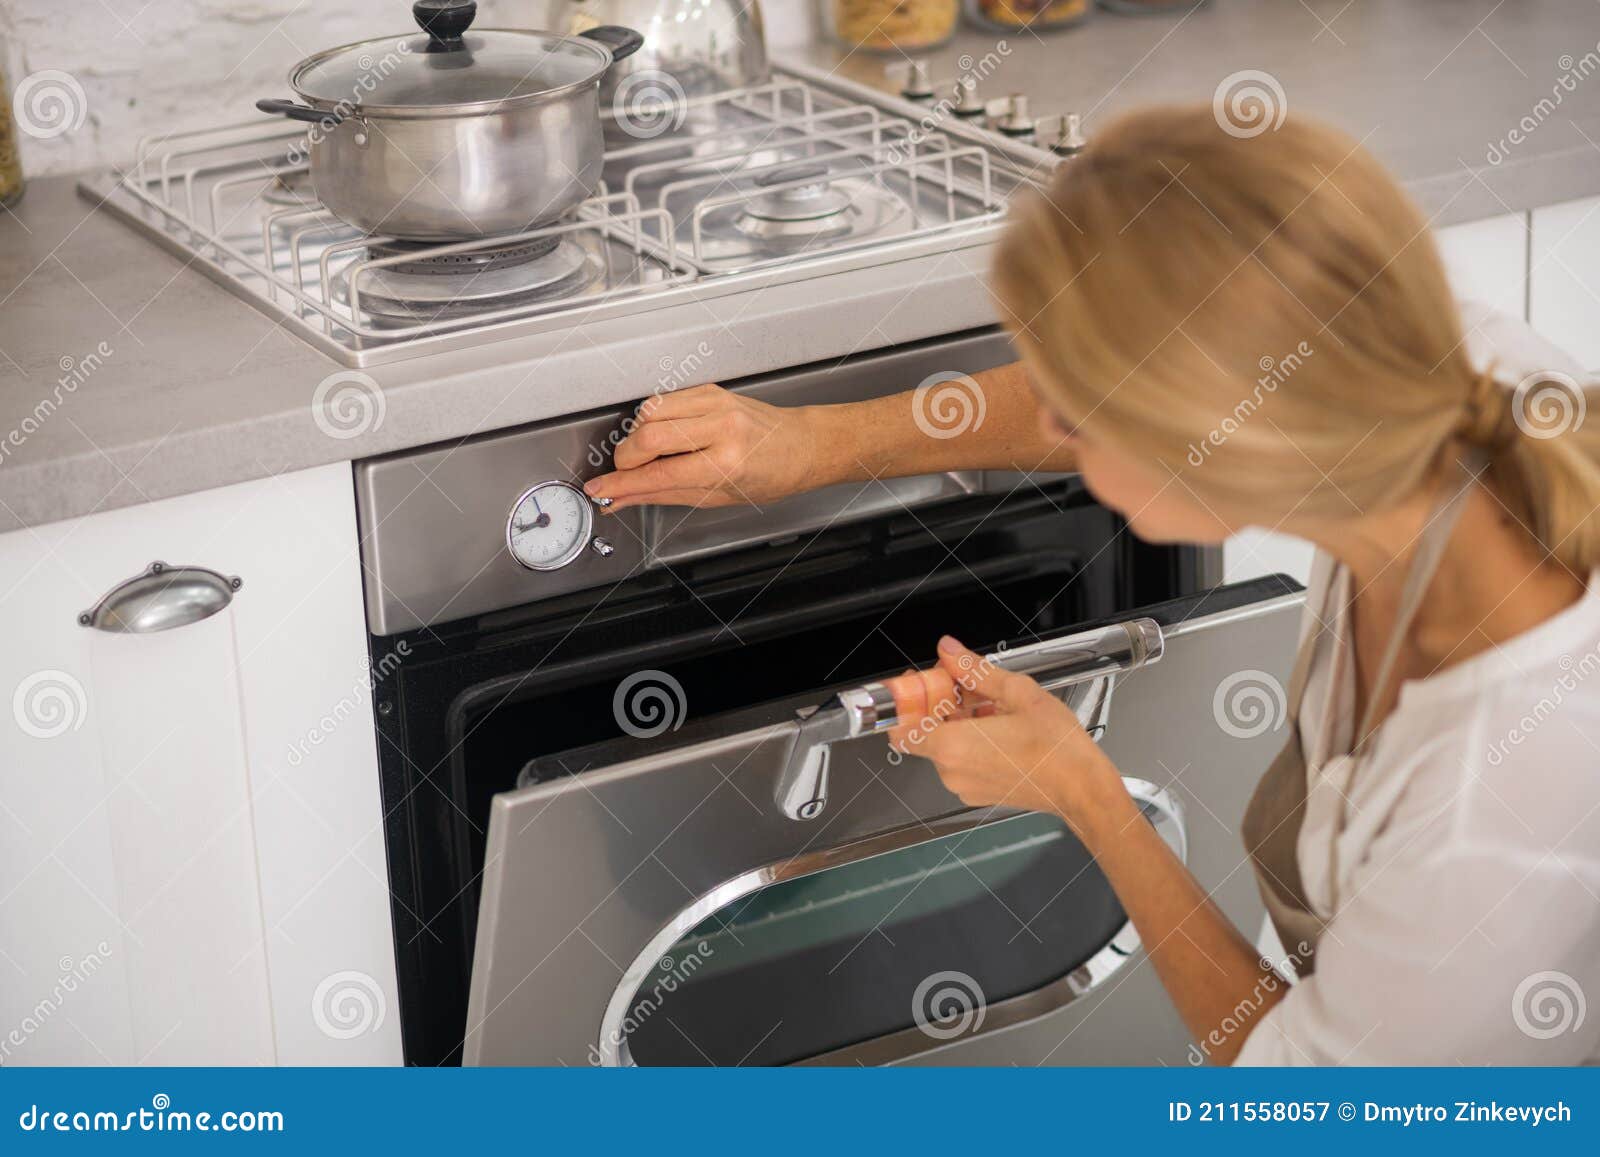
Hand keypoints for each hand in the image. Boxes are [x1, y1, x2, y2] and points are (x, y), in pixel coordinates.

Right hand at [583, 384, 822, 512]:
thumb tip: (620, 496)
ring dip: (637, 436)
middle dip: (625, 458)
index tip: (599, 488)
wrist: (801, 445)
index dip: (621, 483)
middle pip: (648, 436)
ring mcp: (715, 403)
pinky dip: (653, 419)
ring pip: (649, 412)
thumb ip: (661, 494)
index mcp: (726, 463)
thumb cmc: (769, 476)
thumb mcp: (715, 498)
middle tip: (625, 471)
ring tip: (650, 455)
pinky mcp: (710, 389)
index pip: (658, 473)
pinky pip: (664, 400)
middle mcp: (721, 427)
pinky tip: (666, 435)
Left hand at [887, 636, 1122, 823]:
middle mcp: (952, 770)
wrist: (1082, 789)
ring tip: (992, 706)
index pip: (901, 726)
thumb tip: (951, 652)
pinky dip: (971, 741)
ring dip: (959, 721)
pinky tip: (997, 727)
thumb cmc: (1057, 750)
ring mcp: (964, 785)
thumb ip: (974, 670)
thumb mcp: (1018, 693)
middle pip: (925, 730)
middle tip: (964, 685)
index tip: (923, 685)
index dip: (907, 702)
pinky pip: (961, 761)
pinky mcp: (977, 792)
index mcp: (953, 746)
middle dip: (940, 704)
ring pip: (945, 744)